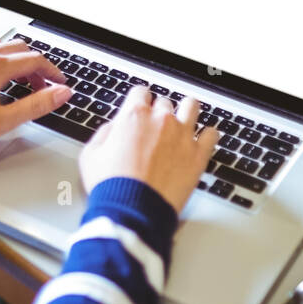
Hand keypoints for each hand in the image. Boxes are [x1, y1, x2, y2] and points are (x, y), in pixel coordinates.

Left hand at [0, 39, 71, 156]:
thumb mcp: (0, 122)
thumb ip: (35, 105)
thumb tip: (60, 93)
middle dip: (36, 66)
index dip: (53, 72)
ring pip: (0, 45)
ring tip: (18, 81)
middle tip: (41, 86)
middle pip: (20, 48)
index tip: (60, 83)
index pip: (35, 60)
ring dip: (16, 59)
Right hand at [79, 87, 216, 213]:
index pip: (140, 92)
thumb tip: (113, 128)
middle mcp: (161, 120)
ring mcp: (182, 136)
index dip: (138, 101)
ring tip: (184, 121)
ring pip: (192, 107)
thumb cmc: (111, 186)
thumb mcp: (91, 155)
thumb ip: (104, 133)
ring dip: (186, 112)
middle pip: (164, 102)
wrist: (132, 211)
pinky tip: (203, 139)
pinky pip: (212, 134)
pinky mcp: (198, 155)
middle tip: (155, 127)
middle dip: (159, 112)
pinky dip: (208, 135)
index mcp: (134, 116)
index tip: (139, 108)